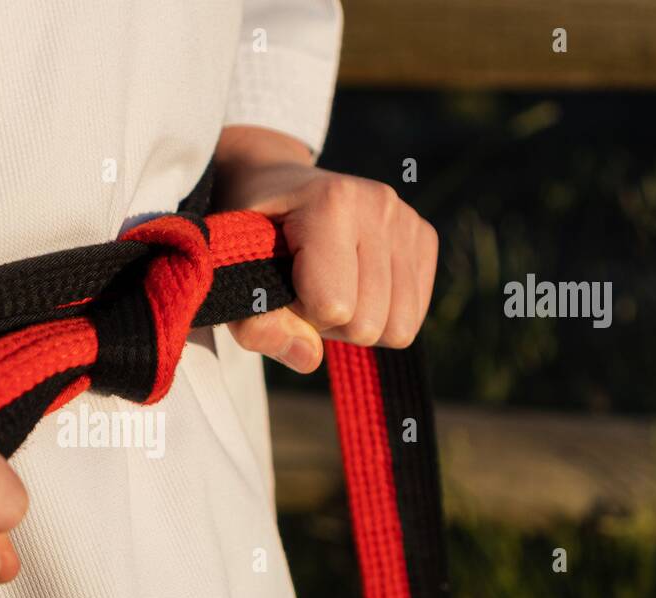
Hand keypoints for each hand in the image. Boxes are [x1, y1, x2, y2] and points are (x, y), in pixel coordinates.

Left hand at [213, 125, 438, 371]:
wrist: (271, 183)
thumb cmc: (249, 234)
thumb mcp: (232, 276)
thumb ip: (256, 324)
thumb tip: (308, 358)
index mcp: (332, 203)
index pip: (335, 308)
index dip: (300, 313)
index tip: (282, 282)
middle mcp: (378, 204)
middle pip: (370, 325)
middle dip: (330, 323)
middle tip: (303, 287)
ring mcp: (406, 218)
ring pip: (399, 327)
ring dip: (357, 322)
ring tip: (329, 284)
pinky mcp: (423, 236)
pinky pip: (414, 316)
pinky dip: (381, 314)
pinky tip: (354, 283)